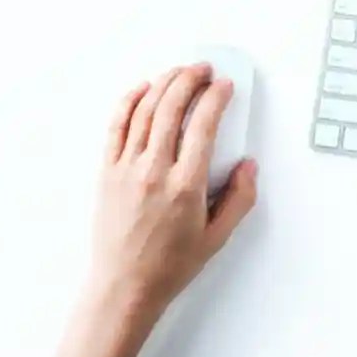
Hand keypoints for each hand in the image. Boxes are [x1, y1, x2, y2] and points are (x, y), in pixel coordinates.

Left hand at [55, 63, 258, 356]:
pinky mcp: (107, 172)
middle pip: (172, 108)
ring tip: (179, 72)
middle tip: (203, 70)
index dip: (216, 98)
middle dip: (190, 80)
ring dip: (163, 84)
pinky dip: (128, 102)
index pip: (204, 126)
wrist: (123, 286)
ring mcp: (126, 168)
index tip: (225, 86)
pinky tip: (141, 89)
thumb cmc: (171, 265)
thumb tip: (249, 165)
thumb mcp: (218, 237)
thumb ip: (239, 198)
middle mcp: (154, 171)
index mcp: (186, 186)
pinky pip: (116, 126)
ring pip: (145, 111)